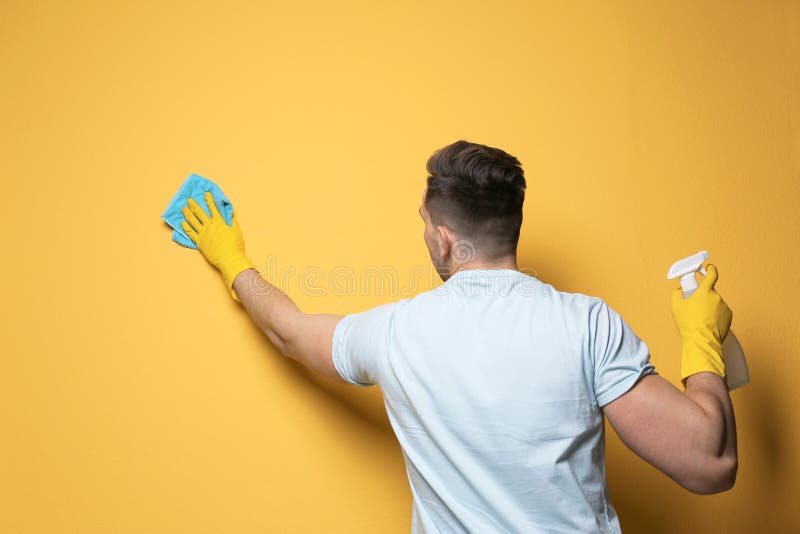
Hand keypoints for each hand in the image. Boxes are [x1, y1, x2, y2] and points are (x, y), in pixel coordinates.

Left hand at [182, 192, 254, 301]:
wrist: (229, 259)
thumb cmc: (235, 245)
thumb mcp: (236, 231)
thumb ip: (232, 221)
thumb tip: (229, 213)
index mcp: (219, 222)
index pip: (212, 207)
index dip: (209, 200)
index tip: (206, 194)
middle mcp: (209, 226)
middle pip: (199, 212)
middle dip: (194, 205)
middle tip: (189, 200)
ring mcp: (202, 234)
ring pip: (192, 221)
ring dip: (187, 214)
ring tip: (183, 209)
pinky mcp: (199, 242)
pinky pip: (190, 233)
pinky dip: (186, 227)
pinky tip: (183, 223)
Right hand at [670, 263, 732, 382]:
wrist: (701, 340)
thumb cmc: (689, 324)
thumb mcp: (676, 306)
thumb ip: (677, 293)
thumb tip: (680, 290)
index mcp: (705, 291)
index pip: (712, 274)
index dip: (710, 269)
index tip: (709, 268)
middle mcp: (717, 297)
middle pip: (710, 293)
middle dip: (703, 298)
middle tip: (695, 307)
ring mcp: (724, 307)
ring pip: (715, 304)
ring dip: (709, 308)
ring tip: (700, 320)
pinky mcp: (729, 317)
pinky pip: (721, 313)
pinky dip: (715, 316)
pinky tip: (707, 324)